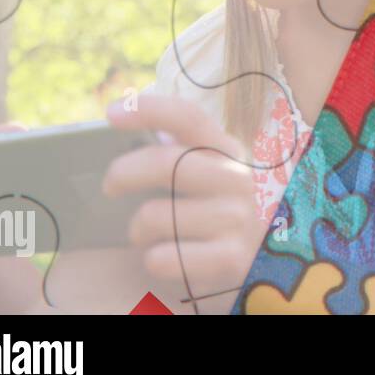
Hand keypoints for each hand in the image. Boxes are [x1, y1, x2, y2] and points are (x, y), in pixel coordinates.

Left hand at [105, 95, 267, 303]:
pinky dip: (154, 259)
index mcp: (230, 151)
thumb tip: (137, 125)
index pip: (189, 118)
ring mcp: (238, 219)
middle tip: (110, 186)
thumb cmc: (220, 214)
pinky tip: (163, 258)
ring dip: (137, 228)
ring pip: (156, 215)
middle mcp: (239, 179)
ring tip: (144, 234)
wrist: (265, 264)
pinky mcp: (231, 259)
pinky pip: (165, 257)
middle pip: (166, 163)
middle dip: (123, 173)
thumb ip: (183, 152)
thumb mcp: (212, 176)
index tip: (112, 113)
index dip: (149, 109)